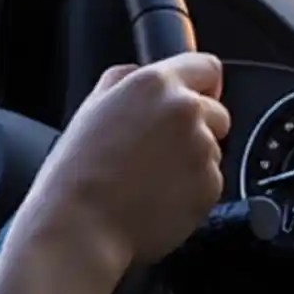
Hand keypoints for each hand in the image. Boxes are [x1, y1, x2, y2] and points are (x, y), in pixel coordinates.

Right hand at [0, 53, 229, 293]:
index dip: (202, 85)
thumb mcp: (92, 106)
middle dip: (198, 126)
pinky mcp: (210, 186)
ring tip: (152, 177)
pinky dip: (192, 189)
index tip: (196, 98)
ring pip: (213, 148)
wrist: (81, 225)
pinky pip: (210, 182)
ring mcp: (202, 149)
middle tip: (161, 149)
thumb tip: (143, 74)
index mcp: (155, 85)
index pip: (208, 67)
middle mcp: (185, 110)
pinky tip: (159, 196)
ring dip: (193, 159)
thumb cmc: (78, 171)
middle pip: (216, 111)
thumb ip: (125, 79)